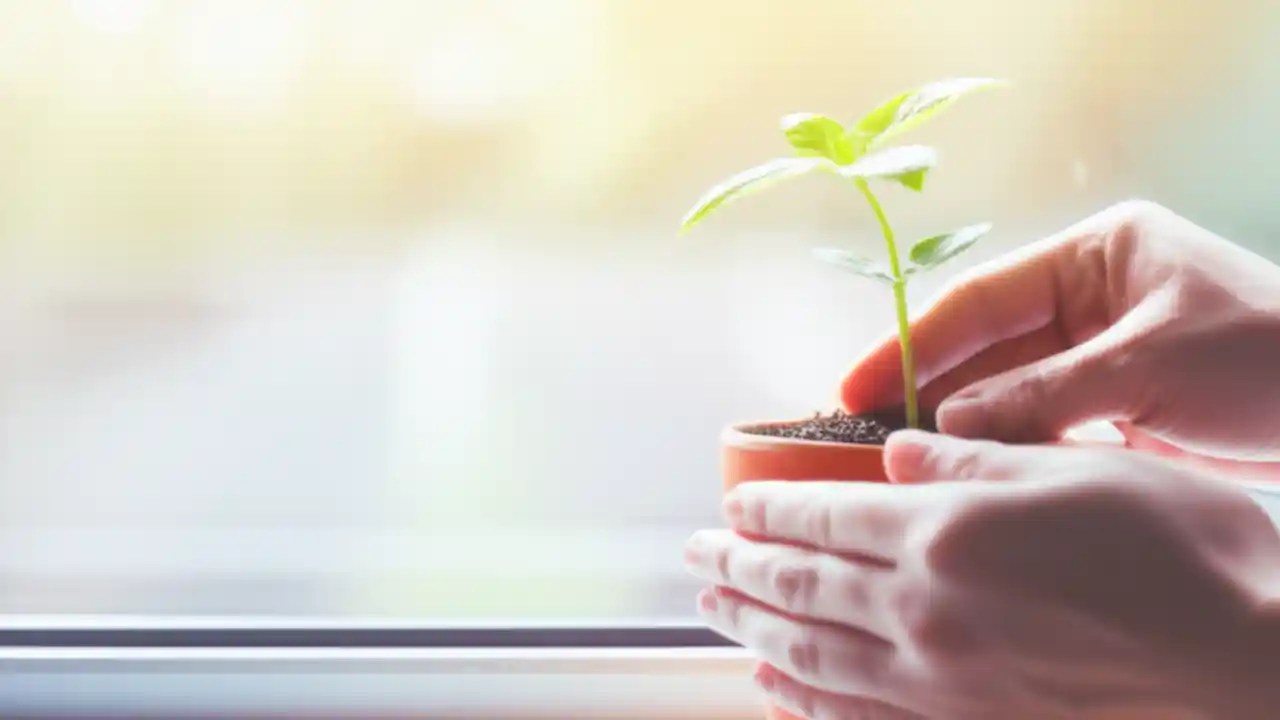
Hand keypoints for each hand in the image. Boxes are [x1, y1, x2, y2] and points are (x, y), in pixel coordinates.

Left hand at [685, 433, 1279, 718]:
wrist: (1248, 662)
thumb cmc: (1182, 552)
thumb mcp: (1073, 469)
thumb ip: (968, 456)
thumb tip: (894, 447)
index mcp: (946, 529)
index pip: (824, 512)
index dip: (769, 505)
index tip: (731, 502)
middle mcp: (924, 607)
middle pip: (802, 582)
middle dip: (739, 564)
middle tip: (694, 552)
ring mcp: (939, 679)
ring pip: (813, 650)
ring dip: (751, 625)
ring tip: (712, 607)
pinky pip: (857, 716)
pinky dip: (803, 698)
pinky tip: (774, 685)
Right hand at [842, 200, 1279, 461]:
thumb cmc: (1266, 359)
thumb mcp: (1146, 367)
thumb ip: (1039, 396)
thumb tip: (943, 429)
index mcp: (1095, 256)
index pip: (979, 300)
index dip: (908, 344)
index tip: (852, 387)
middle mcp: (1091, 298)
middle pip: (984, 348)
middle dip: (927, 391)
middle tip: (860, 434)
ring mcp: (1103, 353)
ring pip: (1009, 392)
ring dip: (963, 428)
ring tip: (898, 465)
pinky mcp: (1120, 403)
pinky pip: (1045, 425)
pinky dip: (1010, 451)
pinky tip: (968, 478)